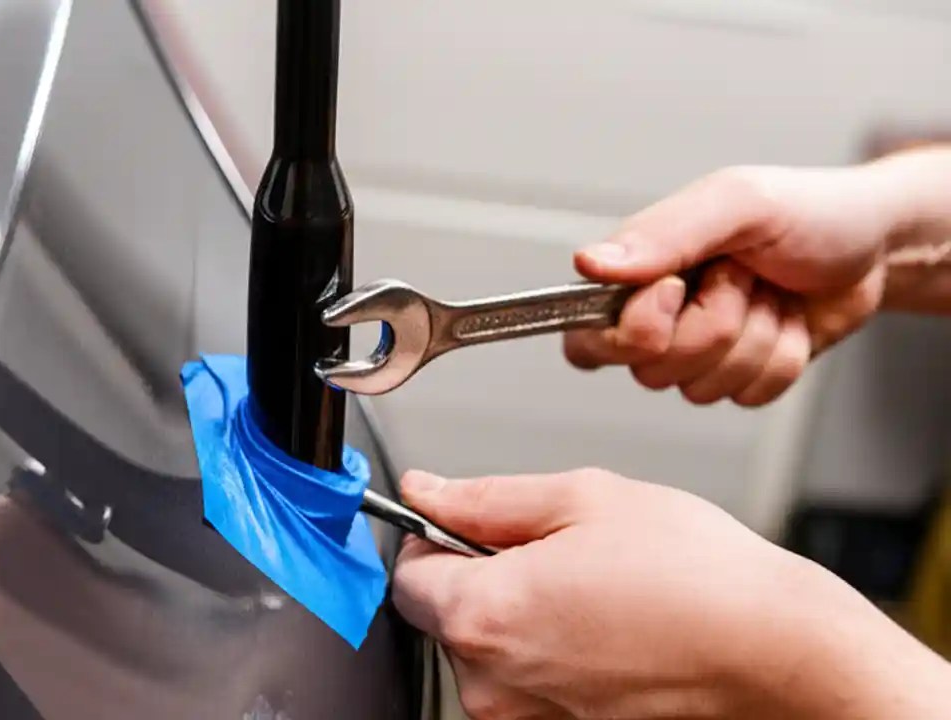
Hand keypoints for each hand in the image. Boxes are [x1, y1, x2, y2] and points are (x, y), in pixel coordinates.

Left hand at [392, 469, 950, 719]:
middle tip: (555, 550)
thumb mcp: (583, 499)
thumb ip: (484, 497)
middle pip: (446, 617)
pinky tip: (609, 629)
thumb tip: (426, 493)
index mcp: (484, 616)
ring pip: (490, 654)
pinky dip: (554, 655)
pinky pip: (530, 687)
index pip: (405, 576)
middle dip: (481, 577)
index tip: (470, 524)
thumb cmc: (699, 579)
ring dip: (521, 617)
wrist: (779, 655)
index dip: (432, 539)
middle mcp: (494, 684)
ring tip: (595, 591)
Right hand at [564, 163, 895, 405]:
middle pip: (653, 369)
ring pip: (702, 388)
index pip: (586, 338)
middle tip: (743, 278)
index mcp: (638, 273)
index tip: (677, 291)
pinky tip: (789, 321)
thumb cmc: (806, 211)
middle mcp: (657, 318)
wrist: (876, 244)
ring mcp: (698, 352)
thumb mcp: (737, 203)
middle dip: (715, 326)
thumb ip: (663, 233)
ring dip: (755, 339)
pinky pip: (748, 396)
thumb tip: (589, 264)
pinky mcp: (739, 376)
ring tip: (770, 294)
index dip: (632, 331)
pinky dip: (782, 359)